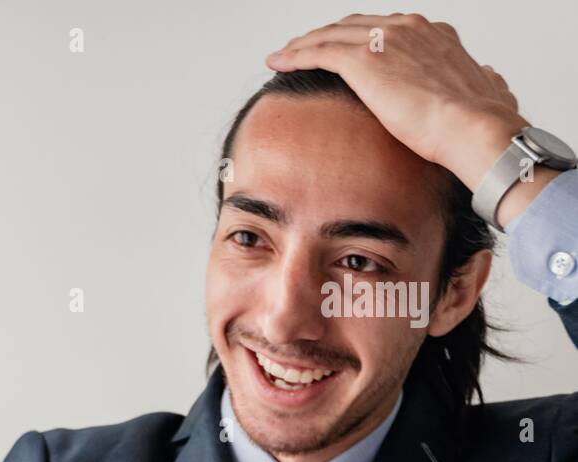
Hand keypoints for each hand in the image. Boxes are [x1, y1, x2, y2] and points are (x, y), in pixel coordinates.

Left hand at [265, 13, 537, 204]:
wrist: (472, 129)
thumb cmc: (480, 121)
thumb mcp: (488, 90)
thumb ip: (484, 81)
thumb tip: (491, 77)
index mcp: (435, 35)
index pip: (386, 28)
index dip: (360, 38)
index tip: (344, 51)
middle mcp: (409, 28)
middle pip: (354, 25)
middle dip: (326, 36)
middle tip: (303, 49)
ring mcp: (384, 40)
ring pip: (331, 34)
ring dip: (303, 44)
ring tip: (283, 56)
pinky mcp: (363, 60)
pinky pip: (317, 51)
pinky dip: (294, 54)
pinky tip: (277, 62)